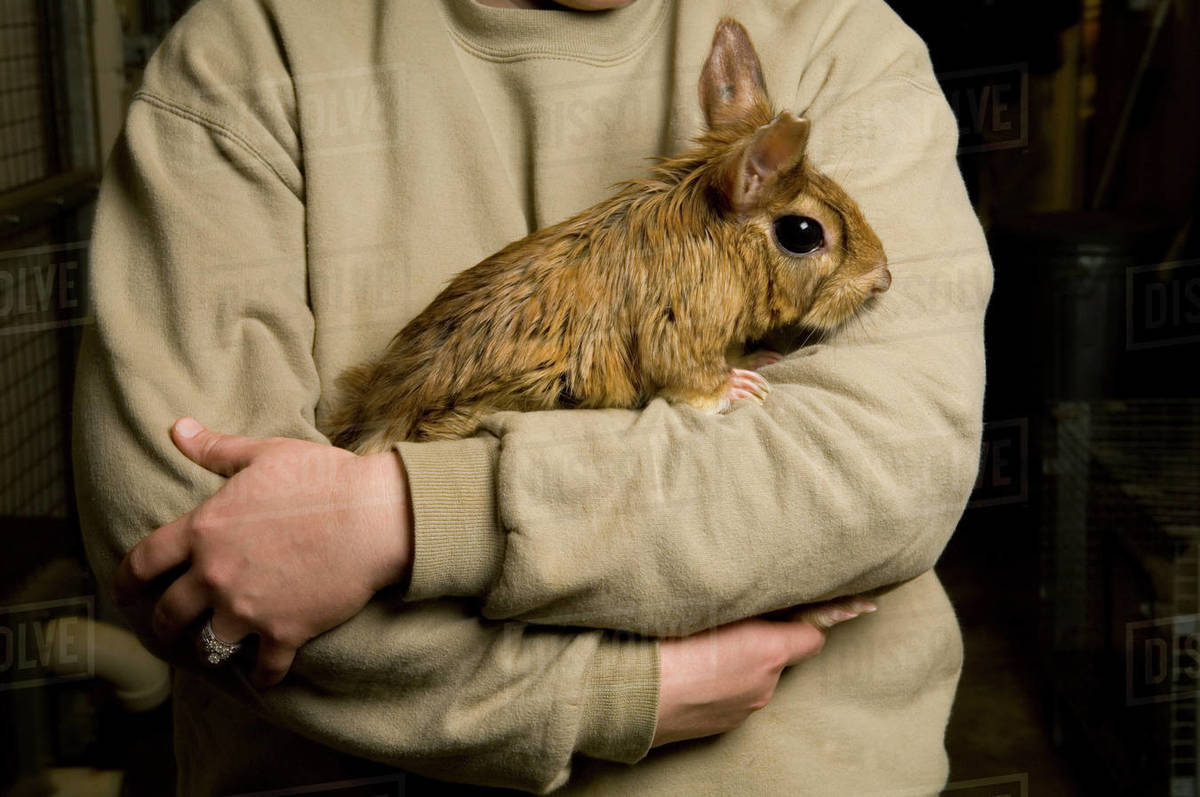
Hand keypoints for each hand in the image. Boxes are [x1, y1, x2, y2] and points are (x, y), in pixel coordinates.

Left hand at [114, 417, 413, 686]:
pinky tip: (263, 674)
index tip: (124, 592)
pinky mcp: (284, 633)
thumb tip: (177, 428)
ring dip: (209, 648)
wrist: (374, 517)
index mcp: (205, 529)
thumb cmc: (323, 478)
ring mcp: (247, 609)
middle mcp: (216, 575)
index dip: (126, 579)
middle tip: (166, 629)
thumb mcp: (265, 455)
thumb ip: (215, 449)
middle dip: (163, 624)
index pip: (144, 561)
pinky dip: (262, 675)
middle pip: (169, 613)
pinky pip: (262, 670)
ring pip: (208, 645)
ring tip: (215, 648)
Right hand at [652, 597, 875, 746]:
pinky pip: (733, 697)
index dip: (828, 616)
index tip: (856, 606)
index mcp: (768, 651)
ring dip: (741, 662)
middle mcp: (765, 685)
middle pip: (781, 654)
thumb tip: (761, 591)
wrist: (632, 697)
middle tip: (735, 620)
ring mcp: (744, 710)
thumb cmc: (666, 644)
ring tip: (703, 648)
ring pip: (755, 677)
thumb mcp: (710, 607)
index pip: (815, 633)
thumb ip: (746, 601)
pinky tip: (694, 672)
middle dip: (766, 638)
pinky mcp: (722, 728)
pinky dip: (723, 684)